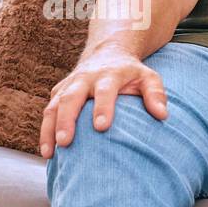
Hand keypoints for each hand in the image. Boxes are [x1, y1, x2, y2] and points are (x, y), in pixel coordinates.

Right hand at [39, 46, 167, 157]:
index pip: (104, 91)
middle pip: (71, 98)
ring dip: (49, 129)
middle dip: (67, 120)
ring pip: (53, 106)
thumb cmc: (132, 73)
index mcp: (109, 75)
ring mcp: (68, 85)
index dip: (102, 107)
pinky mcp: (58, 92)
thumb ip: (156, 94)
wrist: (108, 52)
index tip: (102, 127)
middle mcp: (84, 79)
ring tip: (49, 154)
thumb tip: (162, 115)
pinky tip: (47, 152)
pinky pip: (48, 111)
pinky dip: (45, 131)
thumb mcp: (148, 77)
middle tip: (66, 142)